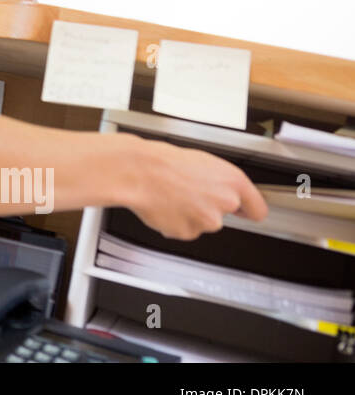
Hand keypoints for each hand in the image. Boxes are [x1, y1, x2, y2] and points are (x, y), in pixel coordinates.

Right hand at [127, 138, 267, 240]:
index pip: (257, 210)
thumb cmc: (163, 161)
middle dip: (207, 208)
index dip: (248, 211)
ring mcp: (207, 221)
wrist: (137, 172)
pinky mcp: (187, 232)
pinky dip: (173, 222)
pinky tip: (164, 205)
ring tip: (171, 196)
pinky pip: (183, 230)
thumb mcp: (201, 161)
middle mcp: (225, 203)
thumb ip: (219, 181)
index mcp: (233, 181)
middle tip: (188, 193)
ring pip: (202, 223)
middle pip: (223, 216)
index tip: (245, 213)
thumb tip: (222, 189)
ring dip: (189, 215)